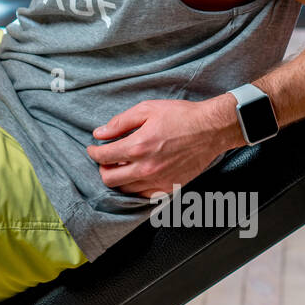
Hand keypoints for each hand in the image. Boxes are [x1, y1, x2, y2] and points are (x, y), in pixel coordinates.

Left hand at [86, 97, 240, 197]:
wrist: (211, 129)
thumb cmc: (181, 116)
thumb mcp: (147, 109)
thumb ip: (120, 123)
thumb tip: (99, 134)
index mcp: (138, 147)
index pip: (103, 157)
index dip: (93, 152)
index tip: (93, 149)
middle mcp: (146, 168)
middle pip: (109, 179)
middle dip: (102, 168)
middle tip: (106, 159)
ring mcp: (158, 181)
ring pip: (125, 190)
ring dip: (118, 179)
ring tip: (122, 165)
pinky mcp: (169, 187)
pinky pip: (143, 195)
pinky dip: (135, 187)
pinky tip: (137, 174)